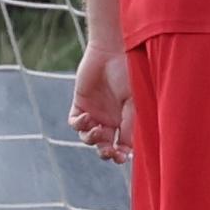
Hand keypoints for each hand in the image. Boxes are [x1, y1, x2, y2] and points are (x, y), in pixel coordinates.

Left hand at [70, 35, 132, 159]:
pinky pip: (75, 123)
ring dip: (92, 139)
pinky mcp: (80, 104)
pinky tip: (87, 118)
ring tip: (98, 130)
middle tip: (108, 151)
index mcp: (126, 120)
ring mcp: (95, 112)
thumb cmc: (130, 74)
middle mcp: (110, 119)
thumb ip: (129, 125)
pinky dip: (79, 125)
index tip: (121, 157)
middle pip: (104, 146)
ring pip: (88, 138)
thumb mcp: (134, 102)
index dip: (121, 155)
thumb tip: (125, 149)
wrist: (112, 52)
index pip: (122, 145)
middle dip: (105, 152)